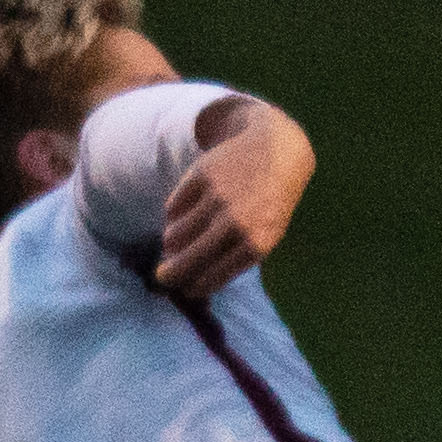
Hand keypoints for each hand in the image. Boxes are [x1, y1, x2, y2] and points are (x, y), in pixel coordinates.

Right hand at [156, 102, 314, 297]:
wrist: (278, 151)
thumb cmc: (270, 203)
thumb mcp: (267, 234)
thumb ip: (235, 258)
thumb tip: (192, 283)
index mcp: (257, 244)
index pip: (213, 278)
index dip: (195, 287)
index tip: (186, 290)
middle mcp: (236, 223)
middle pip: (188, 260)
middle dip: (170, 275)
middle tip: (162, 277)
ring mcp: (217, 198)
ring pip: (175, 236)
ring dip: (172, 243)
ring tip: (177, 241)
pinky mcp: (201, 175)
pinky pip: (173, 208)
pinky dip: (174, 215)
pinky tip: (184, 213)